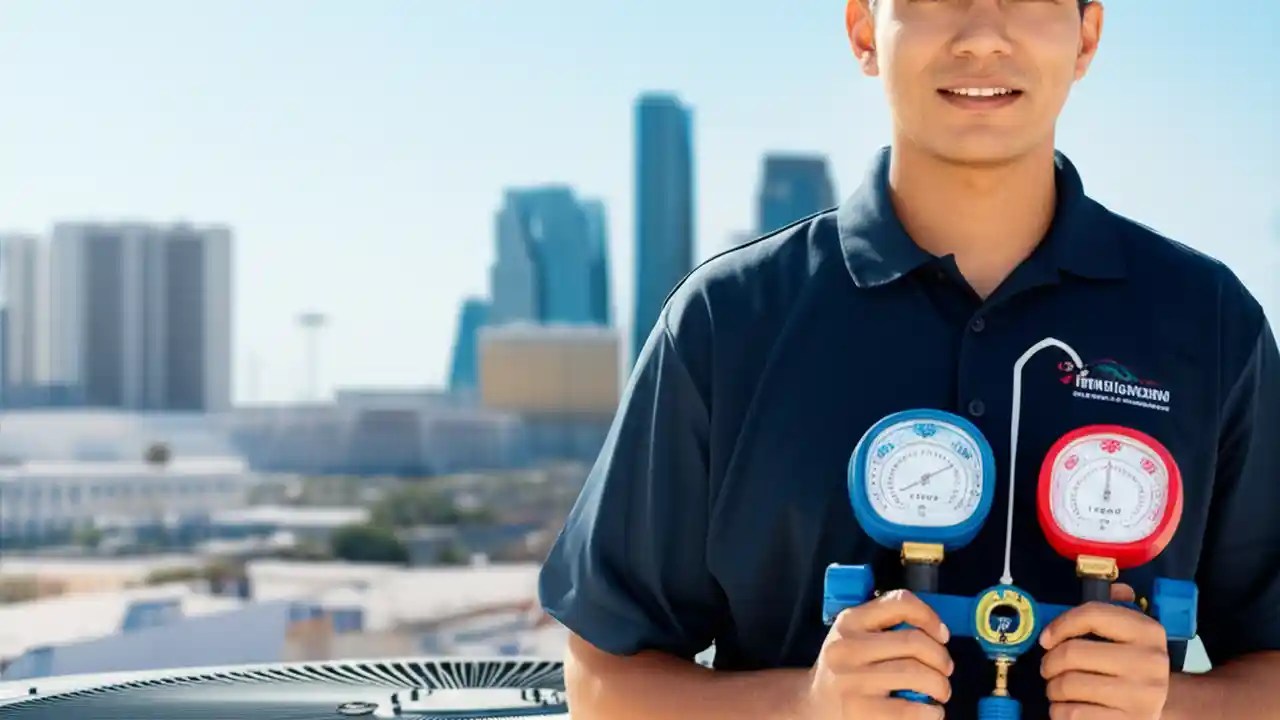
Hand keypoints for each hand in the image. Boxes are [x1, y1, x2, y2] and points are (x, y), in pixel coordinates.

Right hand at [798, 589, 953, 719]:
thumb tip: (935, 635)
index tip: (941, 635)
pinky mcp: (860, 711)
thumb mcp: (853, 635)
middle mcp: (848, 647)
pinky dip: (931, 712)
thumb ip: (884, 625)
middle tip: (945, 670)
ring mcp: (853, 681)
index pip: (900, 603)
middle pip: (916, 642)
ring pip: (918, 675)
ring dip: (941, 685)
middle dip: (941, 658)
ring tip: (940, 692)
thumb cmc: (845, 668)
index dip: (930, 617)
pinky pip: (910, 709)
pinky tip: (930, 711)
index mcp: (850, 621)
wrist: (813, 704)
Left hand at [1040, 583, 1170, 718]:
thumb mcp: (1134, 632)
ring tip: (1058, 688)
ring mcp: (1140, 696)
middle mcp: (1148, 662)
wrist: (1168, 705)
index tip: (1046, 638)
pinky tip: (1066, 706)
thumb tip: (1112, 587)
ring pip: (1068, 685)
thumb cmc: (1135, 664)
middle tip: (1049, 667)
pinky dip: (1059, 710)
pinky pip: (1072, 714)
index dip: (1059, 624)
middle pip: (1072, 653)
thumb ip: (1117, 606)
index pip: (1091, 615)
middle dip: (1050, 661)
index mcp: (1148, 632)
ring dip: (1053, 687)